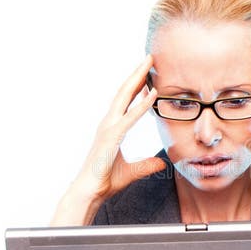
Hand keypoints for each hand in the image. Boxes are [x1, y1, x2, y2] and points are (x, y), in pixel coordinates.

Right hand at [51, 54, 165, 224]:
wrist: (90, 192)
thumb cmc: (105, 181)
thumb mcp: (132, 172)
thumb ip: (146, 165)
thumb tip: (160, 163)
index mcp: (112, 128)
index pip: (125, 101)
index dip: (136, 85)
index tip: (148, 72)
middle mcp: (109, 123)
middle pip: (124, 92)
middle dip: (137, 73)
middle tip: (149, 57)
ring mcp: (108, 128)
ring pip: (124, 97)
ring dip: (138, 79)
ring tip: (149, 64)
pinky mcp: (111, 137)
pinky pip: (130, 117)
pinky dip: (141, 105)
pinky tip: (152, 93)